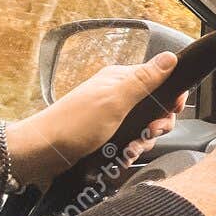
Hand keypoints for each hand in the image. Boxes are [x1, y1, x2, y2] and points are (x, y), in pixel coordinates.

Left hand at [0, 52, 185, 197]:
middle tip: (149, 134)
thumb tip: (170, 58)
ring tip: (129, 150)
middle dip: (157, 125)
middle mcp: (117, 94)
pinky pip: (129, 141)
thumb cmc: (74, 124)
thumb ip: (144, 80)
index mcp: (121, 80)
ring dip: (142, 142)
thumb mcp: (115, 100)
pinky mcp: (106, 134)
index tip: (172, 111)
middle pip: (155, 107)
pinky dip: (129, 150)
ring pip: (143, 127)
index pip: (159, 80)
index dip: (170, 96)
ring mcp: (111, 115)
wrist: (43, 152)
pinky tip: (121, 157)